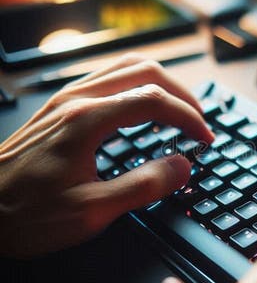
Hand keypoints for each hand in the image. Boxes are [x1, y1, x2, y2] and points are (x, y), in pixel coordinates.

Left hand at [0, 54, 212, 257]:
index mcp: (87, 121)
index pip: (154, 100)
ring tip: (178, 112)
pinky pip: (107, 79)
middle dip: (181, 93)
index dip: (188, 117)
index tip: (205, 139)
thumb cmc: (25, 214)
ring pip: (125, 67)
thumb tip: (182, 167)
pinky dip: (136, 87)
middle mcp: (76, 100)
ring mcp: (65, 100)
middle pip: (144, 70)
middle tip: (199, 122)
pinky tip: (141, 112)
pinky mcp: (58, 108)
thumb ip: (143, 186)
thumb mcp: (91, 212)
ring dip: (160, 84)